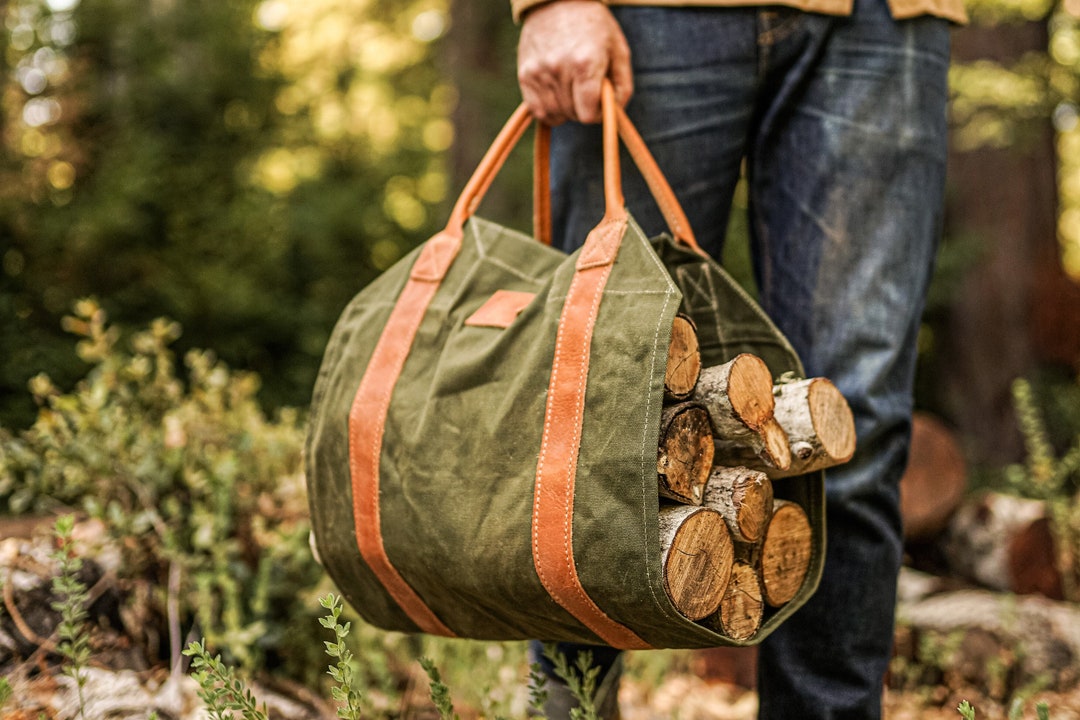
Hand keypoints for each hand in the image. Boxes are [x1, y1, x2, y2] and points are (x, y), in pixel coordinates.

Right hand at [517, 0, 632, 124]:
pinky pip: (537, 110)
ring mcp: (538, 72)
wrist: (557, 0)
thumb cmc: (594, 26)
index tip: (600, 103)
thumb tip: (615, 114)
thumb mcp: (618, 49)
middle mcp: (559, 68)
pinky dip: (549, 110)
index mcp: (585, 63)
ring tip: (572, 90)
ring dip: (566, 111)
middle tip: (586, 91)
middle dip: (583, 109)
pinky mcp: (525, 75)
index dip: (598, 114)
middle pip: (573, 115)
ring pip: (554, 115)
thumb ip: (622, 85)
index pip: (588, 114)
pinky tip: (556, 96)